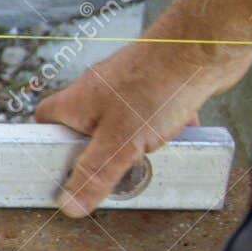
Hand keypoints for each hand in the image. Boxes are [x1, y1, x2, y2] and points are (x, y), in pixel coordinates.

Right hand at [35, 40, 250, 216]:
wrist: (206, 44)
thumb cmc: (157, 85)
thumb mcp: (120, 143)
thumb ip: (95, 175)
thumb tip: (69, 206)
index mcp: (77, 100)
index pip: (45, 120)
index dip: (48, 143)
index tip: (59, 167)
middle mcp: (98, 88)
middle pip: (84, 125)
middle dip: (98, 151)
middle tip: (110, 171)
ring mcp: (129, 84)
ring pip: (121, 121)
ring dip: (133, 141)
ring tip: (147, 157)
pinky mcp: (157, 82)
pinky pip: (152, 113)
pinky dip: (162, 127)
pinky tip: (179, 136)